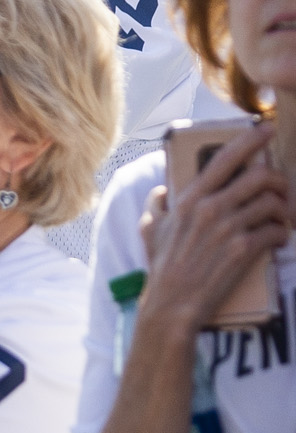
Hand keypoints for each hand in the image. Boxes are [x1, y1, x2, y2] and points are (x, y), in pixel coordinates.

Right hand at [139, 123, 288, 332]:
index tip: (265, 129)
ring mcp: (228, 228)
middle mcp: (210, 209)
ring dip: (283, 209)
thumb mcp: (150, 230)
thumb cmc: (162, 267)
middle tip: (280, 188)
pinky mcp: (244, 249)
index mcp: (189, 199)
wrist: (173, 303)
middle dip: (278, 180)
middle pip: (260, 177)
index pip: (224, 159)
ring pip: (272, 203)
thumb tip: (161, 191)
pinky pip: (276, 230)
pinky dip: (282, 233)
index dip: (250, 140)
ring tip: (280, 217)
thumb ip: (155, 205)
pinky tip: (277, 239)